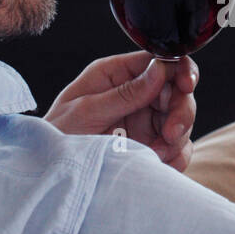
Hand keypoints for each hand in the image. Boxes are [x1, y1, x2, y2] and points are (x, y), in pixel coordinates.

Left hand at [45, 52, 197, 171]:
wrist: (48, 172)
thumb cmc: (56, 136)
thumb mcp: (85, 111)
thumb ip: (124, 93)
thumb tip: (159, 69)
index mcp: (115, 74)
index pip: (159, 61)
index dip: (180, 70)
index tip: (186, 86)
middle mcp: (134, 94)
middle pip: (177, 92)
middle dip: (181, 111)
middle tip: (171, 133)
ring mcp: (144, 120)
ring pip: (182, 120)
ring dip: (176, 137)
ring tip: (155, 152)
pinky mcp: (149, 145)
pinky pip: (177, 147)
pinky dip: (175, 155)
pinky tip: (158, 161)